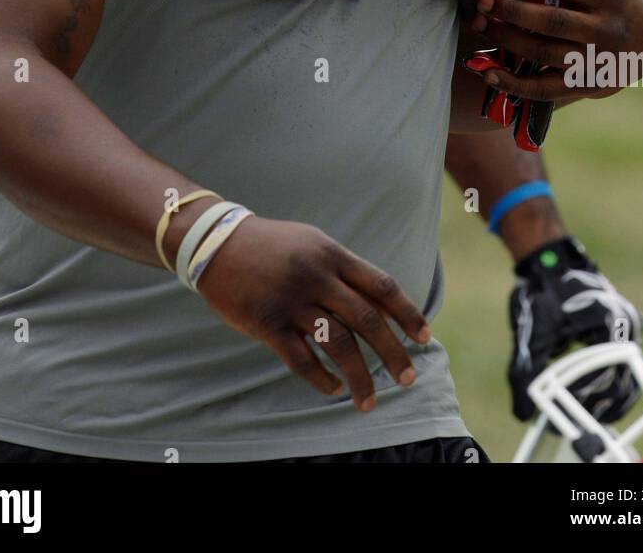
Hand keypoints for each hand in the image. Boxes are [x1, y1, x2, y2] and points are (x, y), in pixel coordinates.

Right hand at [196, 216, 430, 411]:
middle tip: (407, 378)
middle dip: (393, 352)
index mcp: (332, 254)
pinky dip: (321, 379)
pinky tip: (333, 390)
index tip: (424, 338)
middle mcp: (316, 276)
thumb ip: (342, 269)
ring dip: (359, 377)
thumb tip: (379, 300)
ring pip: (338, 344)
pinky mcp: (267, 321)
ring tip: (368, 401)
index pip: (382, 286)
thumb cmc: (271, 246)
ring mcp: (292, 299)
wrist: (217, 242)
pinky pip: (300, 358)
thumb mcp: (312, 243)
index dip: (407, 314)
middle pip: (367, 319)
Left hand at [468, 0, 642, 104]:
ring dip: (504, 39)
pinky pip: (544, 88)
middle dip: (510, 10)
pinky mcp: (584, 85)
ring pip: (541, 52)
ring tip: (479, 25)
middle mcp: (604, 31)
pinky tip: (488, 74)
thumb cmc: (614, 2)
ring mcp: (594, 61)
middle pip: (549, 21)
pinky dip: (513, 83)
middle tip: (483, 0)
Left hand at [507, 236, 642, 421]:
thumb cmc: (541, 291)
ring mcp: (630, 329)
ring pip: (626, 380)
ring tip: (577, 416)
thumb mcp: (531, 332)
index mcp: (608, 319)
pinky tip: (587, 402)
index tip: (560, 414)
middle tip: (570, 422)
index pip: (601, 373)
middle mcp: (627, 324)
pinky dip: (607, 389)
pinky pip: (623, 371)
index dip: (581, 399)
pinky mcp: (625, 334)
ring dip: (605, 402)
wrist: (550, 263)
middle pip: (620, 381)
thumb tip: (522, 413)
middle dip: (595, 406)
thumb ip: (525, 372)